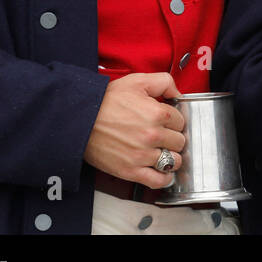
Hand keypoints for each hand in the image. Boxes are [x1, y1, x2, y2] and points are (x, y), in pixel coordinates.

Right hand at [84, 72, 185, 187]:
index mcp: (158, 113)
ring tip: (162, 152)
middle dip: (173, 138)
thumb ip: (163, 82)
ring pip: (173, 161)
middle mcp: (153, 135)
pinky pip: (158, 180)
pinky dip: (164, 178)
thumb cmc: (106, 101)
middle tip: (162, 136)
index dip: (174, 121)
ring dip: (170, 157)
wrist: (81, 119)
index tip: (166, 122)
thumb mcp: (137, 81)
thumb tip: (177, 93)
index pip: (181, 122)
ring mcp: (142, 155)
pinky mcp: (130, 170)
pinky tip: (161, 170)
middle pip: (179, 142)